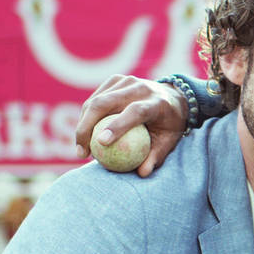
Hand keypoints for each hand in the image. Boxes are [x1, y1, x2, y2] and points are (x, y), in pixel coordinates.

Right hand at [73, 75, 189, 175]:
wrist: (172, 97)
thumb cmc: (169, 125)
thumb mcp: (169, 142)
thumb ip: (156, 156)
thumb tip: (142, 173)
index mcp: (157, 102)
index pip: (134, 111)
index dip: (117, 125)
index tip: (101, 142)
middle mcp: (140, 87)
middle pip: (106, 103)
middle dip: (86, 127)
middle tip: (82, 152)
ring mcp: (126, 80)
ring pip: (95, 101)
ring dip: (83, 124)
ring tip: (81, 148)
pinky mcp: (115, 80)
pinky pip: (94, 99)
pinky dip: (86, 117)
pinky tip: (84, 136)